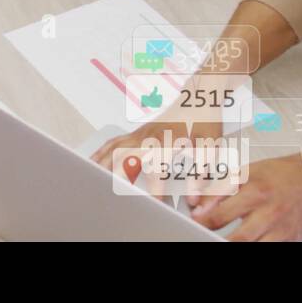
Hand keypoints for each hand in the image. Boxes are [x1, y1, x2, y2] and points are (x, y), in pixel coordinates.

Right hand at [91, 117, 225, 203]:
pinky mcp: (137, 132)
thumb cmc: (204, 119)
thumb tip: (193, 196)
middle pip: (124, 158)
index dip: (156, 191)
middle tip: (110, 196)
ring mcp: (140, 134)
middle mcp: (148, 137)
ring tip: (91, 180)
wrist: (197, 96)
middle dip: (115, 179)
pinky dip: (100, 152)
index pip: (156, 171)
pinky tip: (93, 161)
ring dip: (101, 165)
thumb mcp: (210, 145)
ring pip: (113, 149)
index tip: (157, 206)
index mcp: (166, 141)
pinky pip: (113, 142)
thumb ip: (201, 171)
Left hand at [189, 154, 301, 240]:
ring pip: (254, 247)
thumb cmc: (274, 174)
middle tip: (204, 237)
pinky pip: (269, 248)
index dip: (204, 223)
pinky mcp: (290, 237)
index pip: (222, 213)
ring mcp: (281, 227)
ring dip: (236, 245)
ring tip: (222, 240)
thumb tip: (197, 209)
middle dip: (218, 240)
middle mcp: (269, 211)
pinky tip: (244, 242)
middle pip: (239, 237)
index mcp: (255, 191)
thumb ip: (217, 191)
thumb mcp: (242, 174)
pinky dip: (255, 246)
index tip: (195, 224)